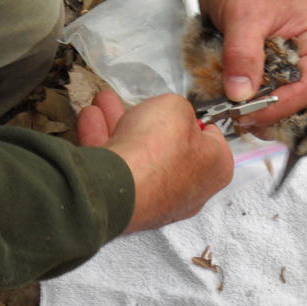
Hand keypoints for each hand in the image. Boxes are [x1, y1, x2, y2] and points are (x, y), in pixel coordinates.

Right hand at [77, 90, 232, 233]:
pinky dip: (103, 141)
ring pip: (138, 154)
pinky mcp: (127, 204)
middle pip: (169, 147)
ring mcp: (157, 198)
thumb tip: (173, 115)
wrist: (117, 188)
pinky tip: (91, 118)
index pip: (211, 139)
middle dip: (148, 120)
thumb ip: (178, 107)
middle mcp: (191, 188)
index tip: (182, 110)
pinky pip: (117, 167)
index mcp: (215, 168)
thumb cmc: (158, 148)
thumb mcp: (176, 107)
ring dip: (118, 124)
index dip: (196, 120)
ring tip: (104, 101)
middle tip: (138, 104)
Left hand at [171, 0, 306, 126]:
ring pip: (289, 101)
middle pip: (305, 102)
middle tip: (242, 121)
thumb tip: (241, 95)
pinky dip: (256, 102)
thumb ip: (244, 57)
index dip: (280, 107)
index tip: (248, 114)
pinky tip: (236, 104)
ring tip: (236, 116)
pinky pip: (273, 92)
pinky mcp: (277, 64)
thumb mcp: (244, 17)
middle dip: (276, 116)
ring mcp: (297, 62)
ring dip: (265, 112)